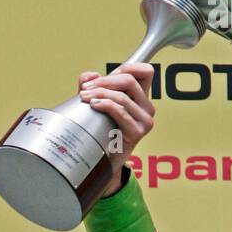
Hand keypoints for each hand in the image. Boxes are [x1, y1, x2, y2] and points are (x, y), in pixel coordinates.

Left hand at [77, 62, 155, 194]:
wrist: (102, 164)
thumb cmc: (100, 134)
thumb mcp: (96, 106)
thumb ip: (92, 87)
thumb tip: (90, 75)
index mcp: (141, 99)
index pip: (145, 71)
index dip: (127, 67)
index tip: (106, 77)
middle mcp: (147, 109)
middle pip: (130, 80)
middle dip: (105, 81)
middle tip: (88, 88)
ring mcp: (144, 121)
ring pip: (122, 96)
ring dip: (100, 93)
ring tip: (85, 97)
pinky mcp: (137, 132)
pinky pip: (120, 111)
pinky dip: (105, 105)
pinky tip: (94, 105)